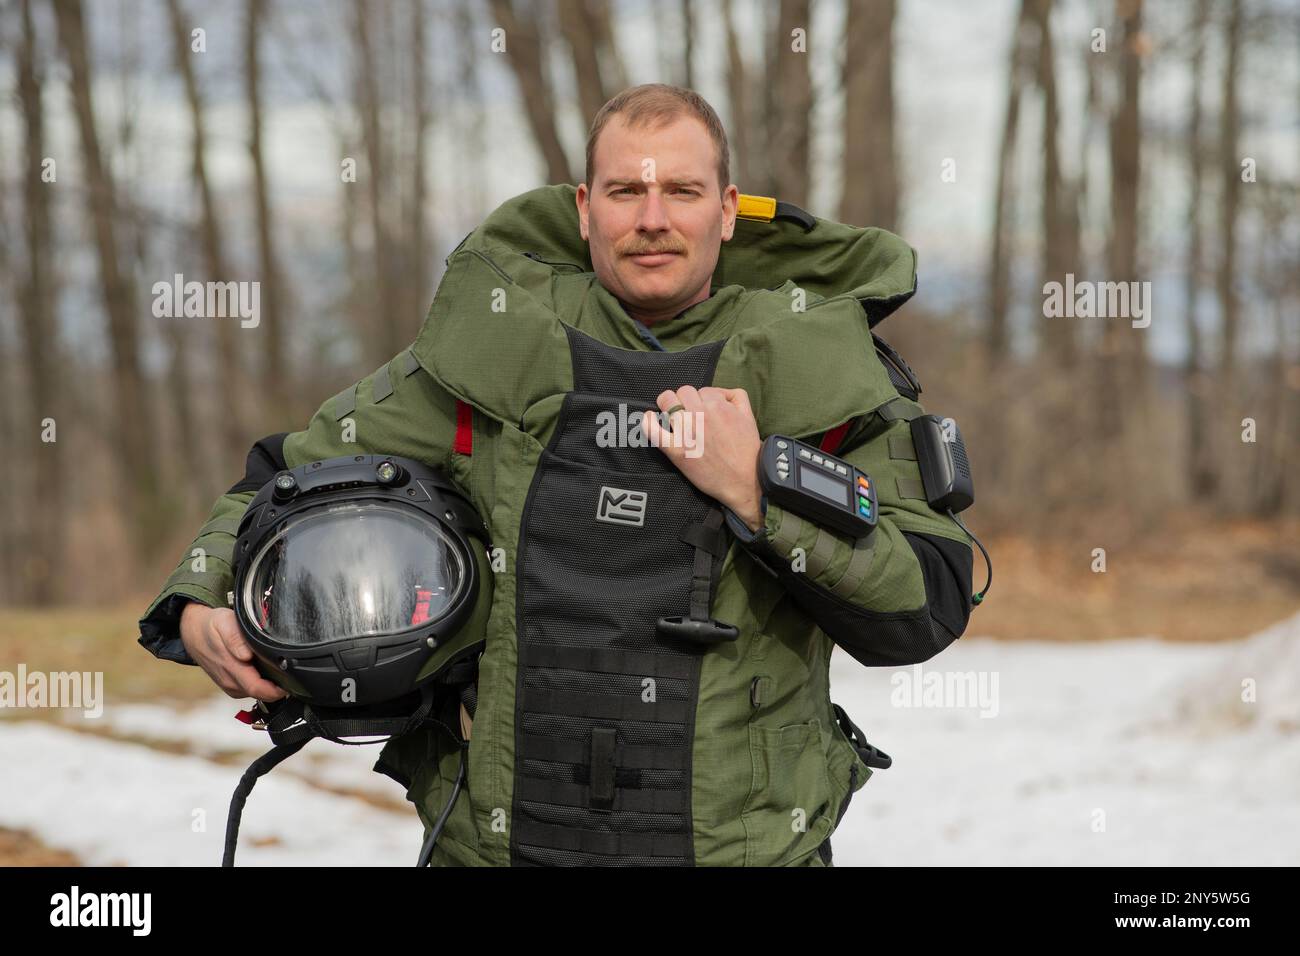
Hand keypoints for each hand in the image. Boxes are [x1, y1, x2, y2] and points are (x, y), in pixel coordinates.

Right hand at [180, 602, 286, 701]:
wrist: (193, 633)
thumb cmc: (210, 627)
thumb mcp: (223, 622)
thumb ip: (235, 639)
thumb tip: (246, 655)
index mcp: (230, 668)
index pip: (258, 689)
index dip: (277, 690)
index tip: (292, 680)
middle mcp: (230, 682)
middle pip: (261, 694)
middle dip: (279, 688)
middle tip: (292, 673)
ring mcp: (230, 685)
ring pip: (256, 693)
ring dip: (269, 684)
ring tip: (279, 668)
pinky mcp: (231, 685)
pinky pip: (250, 689)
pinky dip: (261, 682)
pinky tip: (265, 669)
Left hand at [642, 385, 763, 530]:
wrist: (744, 480)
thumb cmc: (746, 450)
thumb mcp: (749, 416)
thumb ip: (736, 396)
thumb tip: (719, 392)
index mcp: (717, 405)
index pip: (701, 390)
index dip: (702, 400)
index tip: (703, 411)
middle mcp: (700, 415)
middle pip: (683, 392)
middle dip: (685, 400)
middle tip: (689, 412)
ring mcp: (686, 432)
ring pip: (667, 402)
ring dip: (668, 405)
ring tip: (671, 415)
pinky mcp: (676, 451)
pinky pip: (654, 431)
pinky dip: (648, 422)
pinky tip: (649, 419)